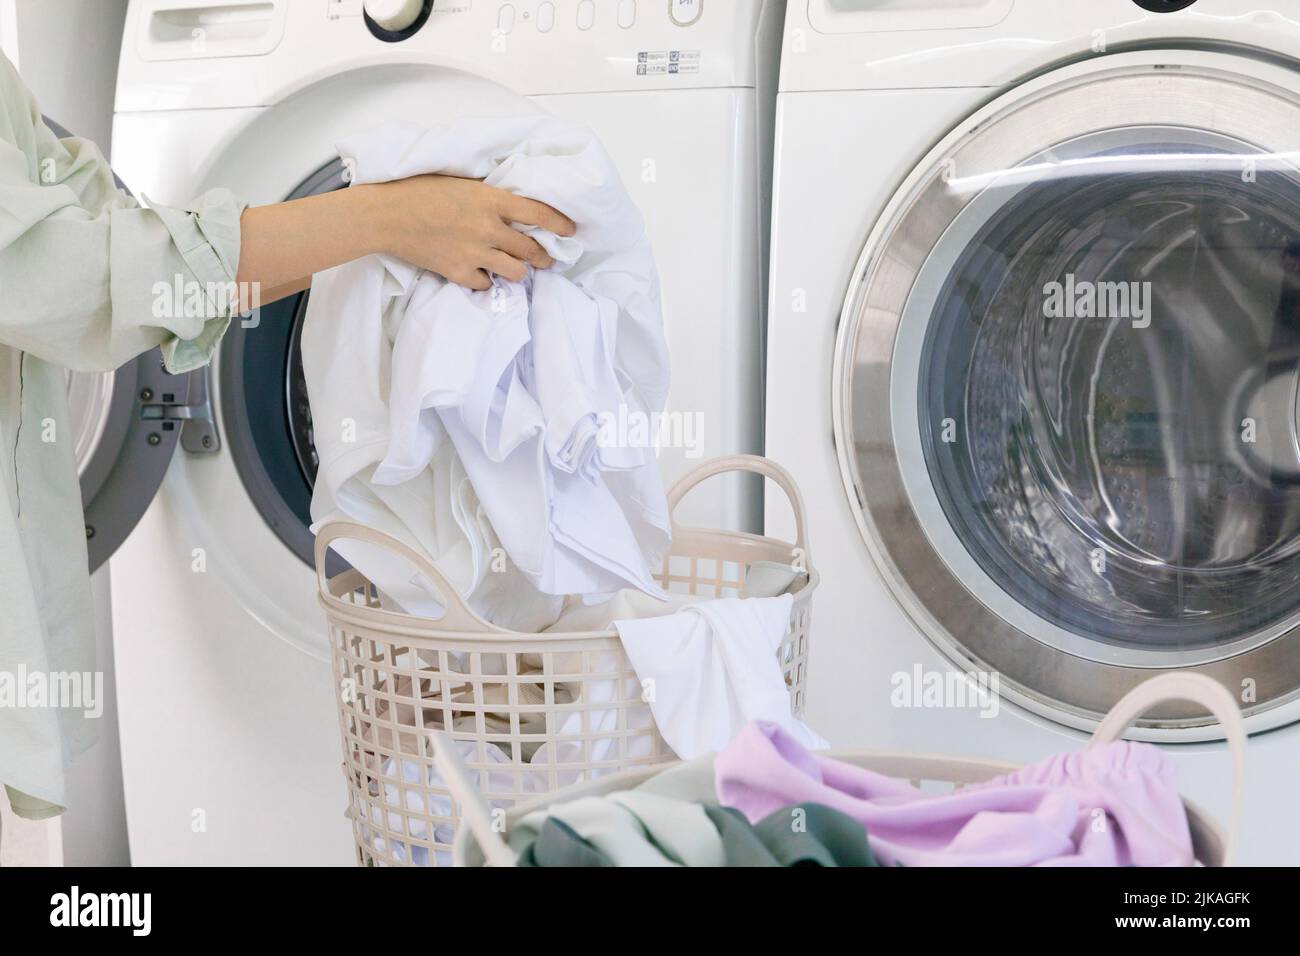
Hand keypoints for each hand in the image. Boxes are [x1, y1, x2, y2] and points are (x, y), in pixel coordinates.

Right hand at [374, 174, 576, 289]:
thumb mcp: (462, 181)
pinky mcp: (458, 272)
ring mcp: (475, 253)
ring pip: (516, 272)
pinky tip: (483, 273)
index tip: (570, 231)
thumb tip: (512, 205)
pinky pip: (486, 284)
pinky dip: (487, 280)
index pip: (539, 213)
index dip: (560, 224)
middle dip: (544, 256)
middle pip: (532, 249)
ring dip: (519, 270)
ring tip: (516, 267)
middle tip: (546, 258)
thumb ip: (489, 195)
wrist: (386, 215)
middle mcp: (488, 228)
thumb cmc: (419, 190)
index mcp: (491, 199)